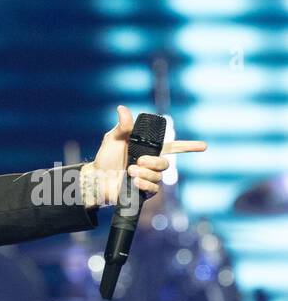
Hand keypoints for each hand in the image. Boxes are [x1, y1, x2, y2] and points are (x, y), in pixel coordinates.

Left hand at [86, 104, 206, 207]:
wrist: (95, 178)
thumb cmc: (105, 158)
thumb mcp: (113, 139)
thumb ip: (122, 126)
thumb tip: (122, 108)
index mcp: (148, 150)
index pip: (173, 148)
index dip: (189, 147)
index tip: (204, 146)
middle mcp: (151, 165)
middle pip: (166, 164)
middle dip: (154, 162)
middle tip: (138, 161)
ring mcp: (148, 179)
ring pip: (159, 176)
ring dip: (145, 173)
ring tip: (129, 171)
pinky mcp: (143, 191)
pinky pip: (153, 188)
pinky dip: (145, 184)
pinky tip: (134, 182)